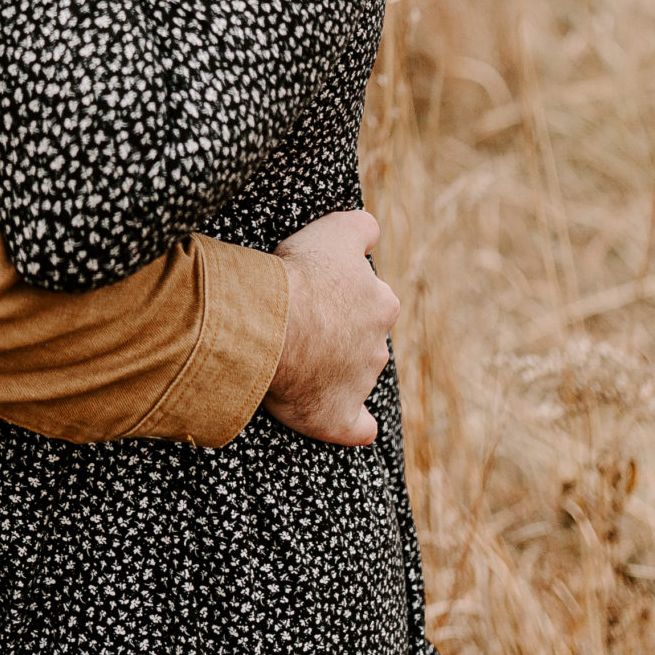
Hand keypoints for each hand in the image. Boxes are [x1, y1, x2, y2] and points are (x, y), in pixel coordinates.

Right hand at [264, 209, 398, 446]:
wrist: (273, 324)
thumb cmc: (300, 275)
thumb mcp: (337, 231)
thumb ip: (362, 227)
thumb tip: (371, 231)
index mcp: (382, 304)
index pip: (373, 299)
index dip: (343, 294)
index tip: (319, 293)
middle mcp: (378, 346)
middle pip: (365, 339)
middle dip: (343, 333)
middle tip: (304, 324)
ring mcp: (359, 384)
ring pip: (355, 376)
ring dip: (334, 369)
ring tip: (294, 358)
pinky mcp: (339, 417)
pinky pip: (356, 427)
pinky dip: (352, 425)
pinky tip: (346, 421)